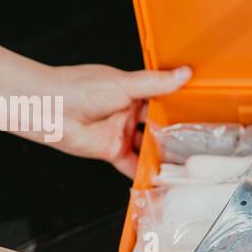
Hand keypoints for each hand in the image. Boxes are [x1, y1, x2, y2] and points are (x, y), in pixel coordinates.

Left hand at [49, 64, 191, 176]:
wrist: (50, 109)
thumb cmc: (78, 88)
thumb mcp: (125, 84)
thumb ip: (156, 83)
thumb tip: (183, 74)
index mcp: (133, 92)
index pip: (163, 100)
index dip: (180, 106)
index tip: (201, 112)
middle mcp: (128, 113)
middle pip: (158, 126)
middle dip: (175, 134)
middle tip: (199, 142)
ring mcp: (121, 133)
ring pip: (148, 147)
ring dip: (163, 154)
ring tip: (186, 162)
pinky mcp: (113, 152)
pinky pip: (133, 165)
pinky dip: (146, 173)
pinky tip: (161, 178)